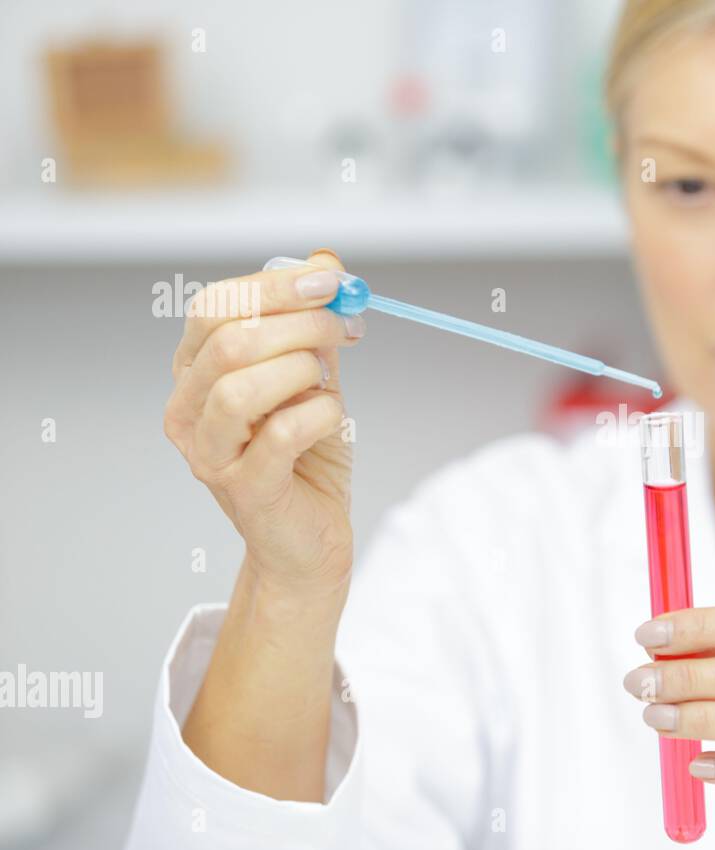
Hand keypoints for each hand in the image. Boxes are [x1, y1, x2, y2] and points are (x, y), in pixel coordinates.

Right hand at [163, 250, 363, 594]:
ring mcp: (208, 452)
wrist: (310, 540)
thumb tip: (325, 263)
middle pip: (229, 341)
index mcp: (196, 372)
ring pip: (241, 386)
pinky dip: (319, 414)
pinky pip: (280, 434)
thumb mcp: (314, 379)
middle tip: (345, 328)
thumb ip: (313, 325)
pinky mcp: (242, 488)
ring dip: (302, 369)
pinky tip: (332, 417)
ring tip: (328, 382)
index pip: (214, 307)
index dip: (274, 286)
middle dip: (300, 323)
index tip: (331, 280)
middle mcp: (188, 409)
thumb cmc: (307, 458)